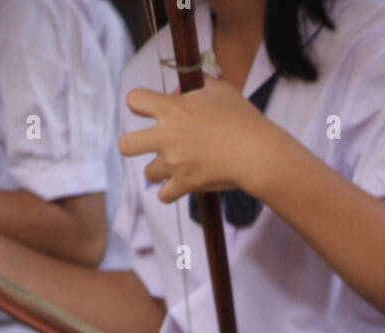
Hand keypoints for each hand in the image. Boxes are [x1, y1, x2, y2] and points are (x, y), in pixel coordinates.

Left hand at [119, 79, 273, 203]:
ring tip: (177, 166)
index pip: (134, 101)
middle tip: (149, 146)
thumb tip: (180, 91)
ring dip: (159, 170)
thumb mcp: (220, 89)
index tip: (150, 110)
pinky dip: (170, 193)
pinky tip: (180, 186)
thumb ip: (196, 84)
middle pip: (126, 145)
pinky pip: (163, 196)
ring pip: (148, 173)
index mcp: (173, 109)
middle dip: (133, 145)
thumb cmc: (243, 119)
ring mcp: (175, 163)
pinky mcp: (185, 184)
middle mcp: (167, 136)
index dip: (139, 104)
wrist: (258, 153)